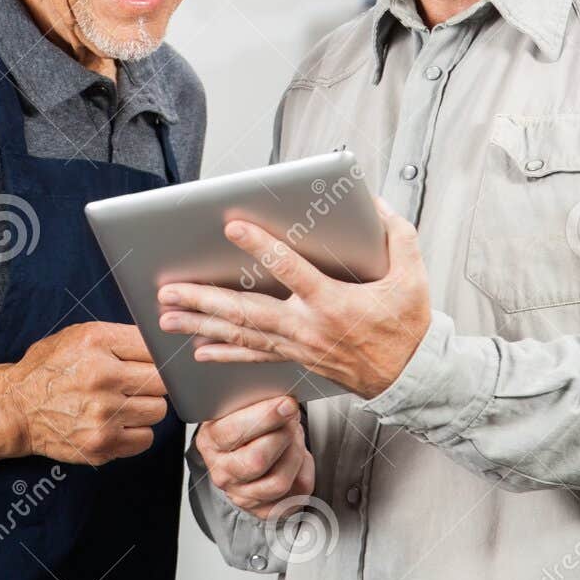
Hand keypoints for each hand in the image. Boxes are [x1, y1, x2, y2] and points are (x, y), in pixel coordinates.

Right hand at [5, 321, 166, 465]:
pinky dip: (136, 432)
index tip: (151, 362)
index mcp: (96, 343)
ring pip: (157, 410)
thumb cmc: (47, 371)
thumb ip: (118, 337)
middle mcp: (101, 377)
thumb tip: (161, 343)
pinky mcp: (102, 443)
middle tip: (135, 383)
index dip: (156, 356)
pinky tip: (118, 422)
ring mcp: (102, 414)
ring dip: (145, 408)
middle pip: (161, 381)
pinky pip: (145, 438)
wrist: (16, 408)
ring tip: (123, 403)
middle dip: (152, 382)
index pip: (154, 348)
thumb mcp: (77, 336)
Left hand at [159, 197, 429, 399]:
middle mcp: (309, 327)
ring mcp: (298, 346)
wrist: (411, 377)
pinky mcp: (296, 357)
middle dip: (204, 300)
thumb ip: (396, 236)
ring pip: (242, 334)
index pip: (291, 269)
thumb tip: (376, 203)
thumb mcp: (412, 276)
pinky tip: (197, 348)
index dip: (261, 246)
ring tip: (167, 315)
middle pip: (247, 311)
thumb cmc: (408, 325)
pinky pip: (253, 355)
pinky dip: (223, 352)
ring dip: (201, 324)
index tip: (233, 226)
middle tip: (170, 289)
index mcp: (335, 302)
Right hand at [195, 394, 313, 518]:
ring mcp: (243, 495)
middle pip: (257, 460)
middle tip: (292, 417)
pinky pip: (296, 492)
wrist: (240, 457)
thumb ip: (249, 396)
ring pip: (279, 480)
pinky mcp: (267, 509)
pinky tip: (297, 455)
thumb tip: (270, 385)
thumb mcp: (236, 406)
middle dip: (282, 434)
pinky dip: (303, 468)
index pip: (235, 432)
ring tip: (294, 435)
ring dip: (295, 452)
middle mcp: (223, 473)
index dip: (265, 417)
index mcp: (210, 442)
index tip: (286, 403)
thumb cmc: (242, 426)